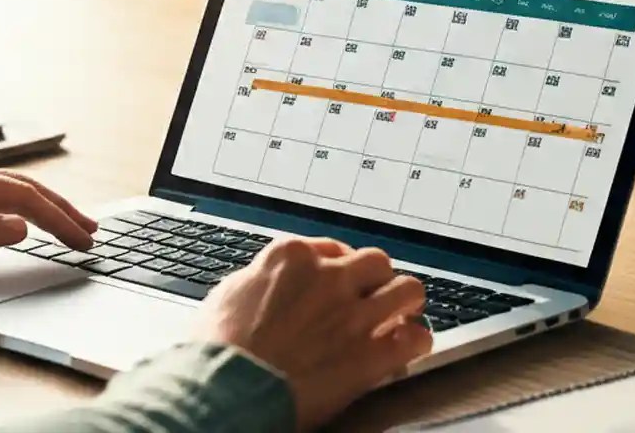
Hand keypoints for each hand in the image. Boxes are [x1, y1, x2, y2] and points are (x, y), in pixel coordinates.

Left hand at [0, 163, 95, 276]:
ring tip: (74, 225)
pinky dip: (22, 213)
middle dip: (61, 210)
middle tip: (92, 234)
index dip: (55, 216)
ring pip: (10, 194)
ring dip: (45, 209)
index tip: (81, 238)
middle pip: (22, 189)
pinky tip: (28, 222)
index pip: (19, 194)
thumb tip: (21, 226)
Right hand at [196, 237, 430, 430]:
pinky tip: (403, 351)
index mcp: (290, 257)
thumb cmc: (218, 347)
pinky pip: (417, 338)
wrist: (228, 385)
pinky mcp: (372, 355)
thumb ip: (258, 281)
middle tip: (368, 299)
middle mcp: (329, 277)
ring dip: (403, 304)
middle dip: (374, 281)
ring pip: (408, 289)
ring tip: (398, 318)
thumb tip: (263, 284)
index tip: (335, 282)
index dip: (336, 268)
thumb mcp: (228, 294)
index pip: (330, 248)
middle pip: (375, 262)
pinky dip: (414, 343)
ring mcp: (355, 314)